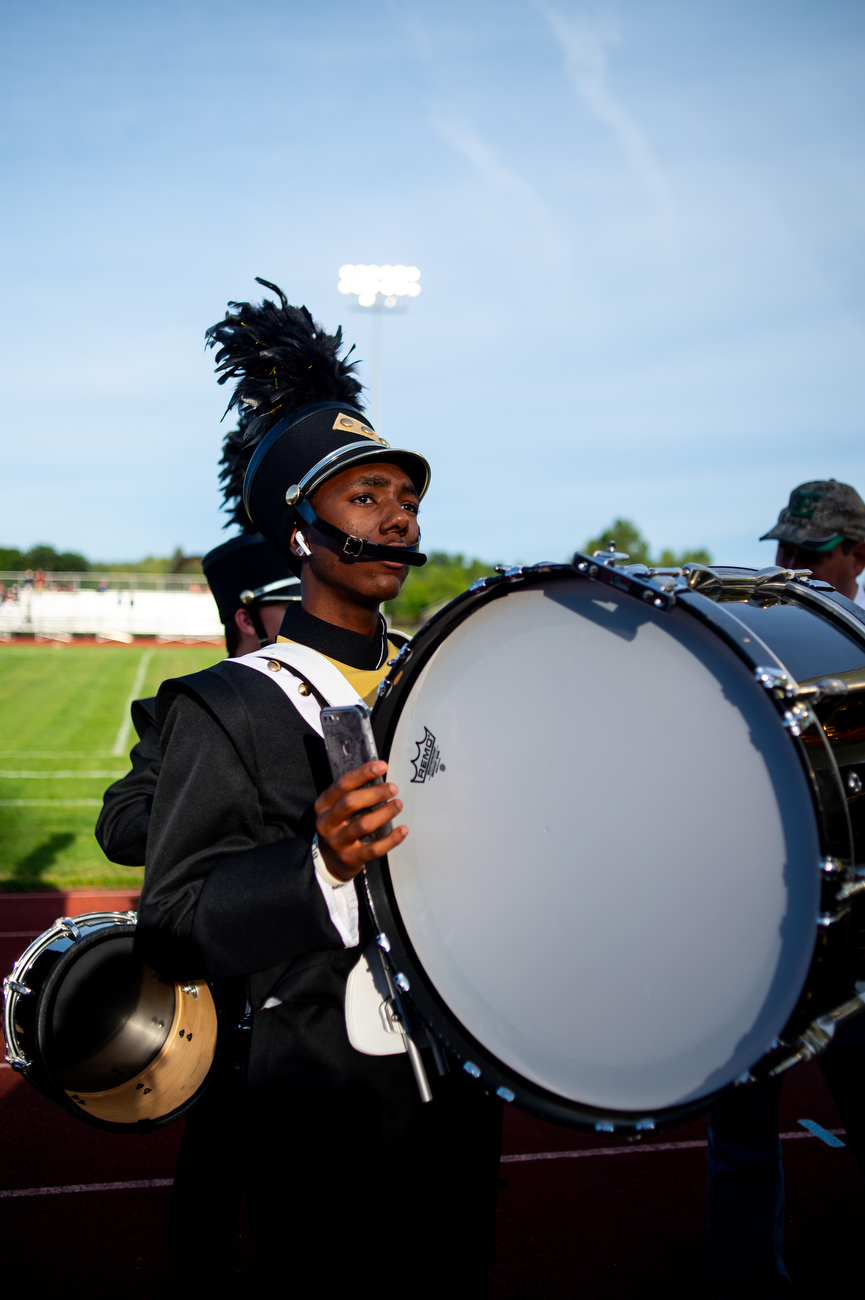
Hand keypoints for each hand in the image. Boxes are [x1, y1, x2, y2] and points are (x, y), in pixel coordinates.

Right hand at [314, 761, 408, 882]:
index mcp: (323, 805)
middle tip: (393, 788)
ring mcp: (337, 842)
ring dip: (385, 813)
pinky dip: (391, 839)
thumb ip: (351, 794)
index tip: (382, 766)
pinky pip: (374, 848)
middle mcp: (327, 823)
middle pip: (351, 803)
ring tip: (398, 805)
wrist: (329, 861)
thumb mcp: (336, 809)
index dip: (363, 773)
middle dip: (375, 793)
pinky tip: (403, 830)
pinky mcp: (350, 858)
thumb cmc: (338, 826)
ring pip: (364, 825)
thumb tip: (379, 774)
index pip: (342, 784)